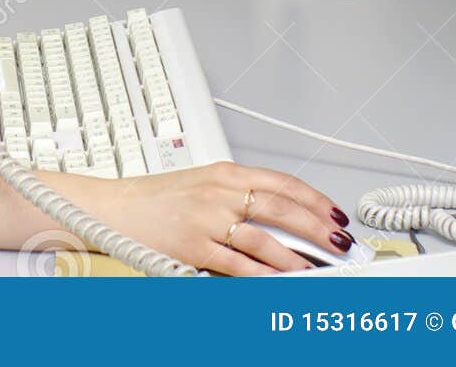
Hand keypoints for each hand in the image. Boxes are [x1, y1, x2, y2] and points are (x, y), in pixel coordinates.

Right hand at [93, 160, 352, 274]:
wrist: (115, 207)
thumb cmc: (157, 198)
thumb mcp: (202, 182)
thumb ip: (239, 193)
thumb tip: (282, 212)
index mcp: (225, 173)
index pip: (283, 183)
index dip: (315, 200)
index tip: (335, 214)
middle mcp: (219, 193)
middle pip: (282, 208)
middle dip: (317, 227)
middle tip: (340, 242)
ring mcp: (207, 220)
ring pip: (264, 240)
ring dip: (296, 257)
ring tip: (317, 269)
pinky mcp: (195, 247)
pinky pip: (237, 264)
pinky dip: (262, 275)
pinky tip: (279, 281)